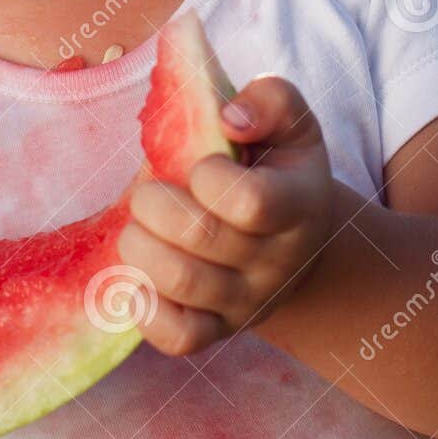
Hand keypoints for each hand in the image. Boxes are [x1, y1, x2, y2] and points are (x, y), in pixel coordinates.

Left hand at [117, 76, 334, 356]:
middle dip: (154, 203)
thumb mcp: (291, 125)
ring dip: (139, 244)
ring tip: (141, 226)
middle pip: (199, 237)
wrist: (296, 245)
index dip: (210, 176)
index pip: (250, 200)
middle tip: (150, 191)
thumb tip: (228, 119)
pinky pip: (177, 337)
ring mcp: (246, 302)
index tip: (201, 165)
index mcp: (298, 204)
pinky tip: (141, 277)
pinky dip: (144, 307)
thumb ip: (269, 101)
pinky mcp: (217, 331)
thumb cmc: (278, 170)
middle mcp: (276, 261)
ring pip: (179, 282)